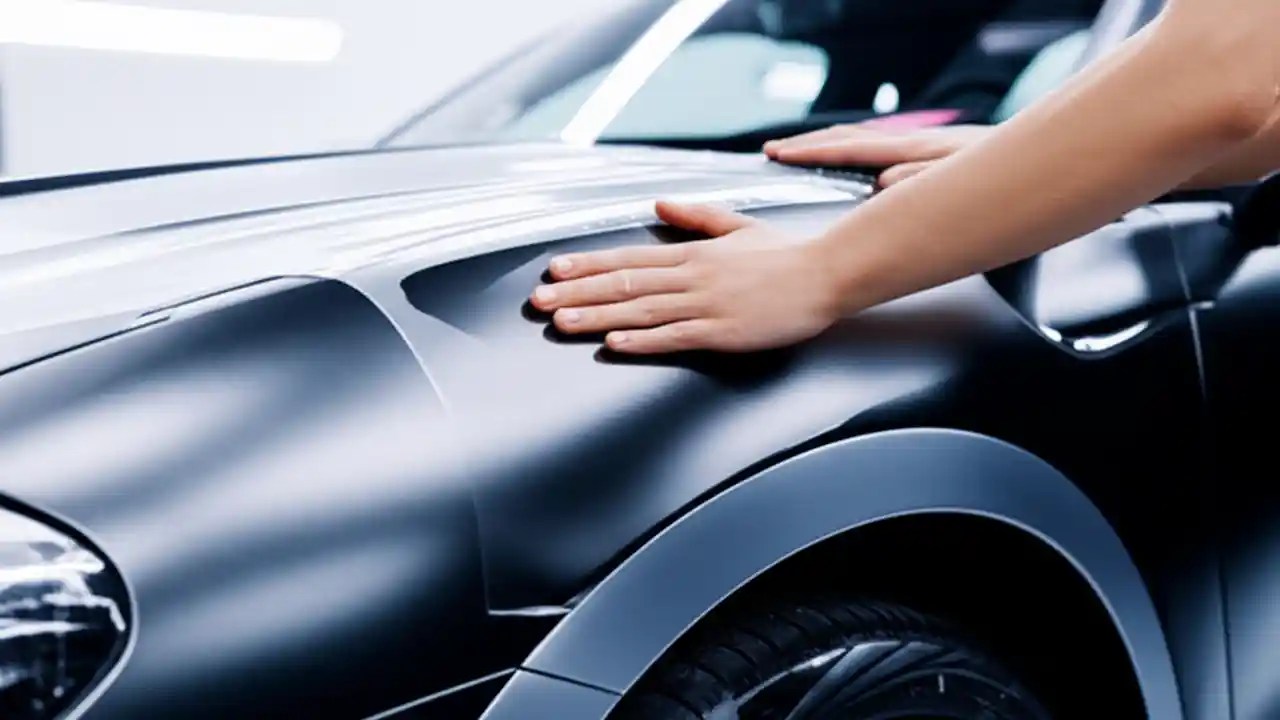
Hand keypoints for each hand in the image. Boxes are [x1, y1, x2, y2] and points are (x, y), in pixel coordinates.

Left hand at [529, 201, 840, 353]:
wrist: (826, 274)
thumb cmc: (785, 255)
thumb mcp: (738, 226)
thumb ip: (696, 216)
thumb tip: (659, 205)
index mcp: (693, 254)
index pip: (628, 259)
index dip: (587, 265)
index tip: (553, 269)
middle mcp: (692, 277)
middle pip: (624, 285)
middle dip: (577, 292)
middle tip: (539, 301)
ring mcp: (706, 305)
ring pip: (640, 311)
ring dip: (597, 317)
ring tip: (562, 323)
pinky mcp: (723, 332)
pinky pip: (675, 336)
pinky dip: (642, 340)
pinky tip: (615, 345)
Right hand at [764, 123, 991, 186]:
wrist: (1047, 160)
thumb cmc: (1012, 177)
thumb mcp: (966, 182)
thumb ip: (923, 182)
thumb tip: (882, 183)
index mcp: (916, 150)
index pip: (851, 149)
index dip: (811, 152)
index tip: (777, 154)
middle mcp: (916, 144)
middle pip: (849, 138)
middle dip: (809, 145)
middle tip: (773, 151)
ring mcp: (925, 147)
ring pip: (865, 142)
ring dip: (830, 146)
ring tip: (803, 152)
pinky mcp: (937, 155)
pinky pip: (884, 151)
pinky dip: (857, 153)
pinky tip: (858, 164)